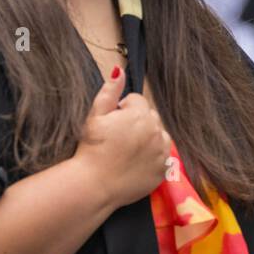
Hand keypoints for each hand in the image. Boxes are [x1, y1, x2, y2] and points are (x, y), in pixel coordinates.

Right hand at [72, 67, 170, 208]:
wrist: (93, 184)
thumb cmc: (90, 149)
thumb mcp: (94, 116)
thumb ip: (109, 91)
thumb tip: (119, 70)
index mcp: (140, 114)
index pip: (137, 101)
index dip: (121, 110)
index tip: (110, 123)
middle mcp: (156, 131)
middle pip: (150, 117)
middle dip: (137, 122)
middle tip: (117, 137)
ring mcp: (162, 151)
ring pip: (159, 135)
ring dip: (147, 138)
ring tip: (126, 150)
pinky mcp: (163, 169)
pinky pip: (163, 155)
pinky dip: (152, 156)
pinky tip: (134, 162)